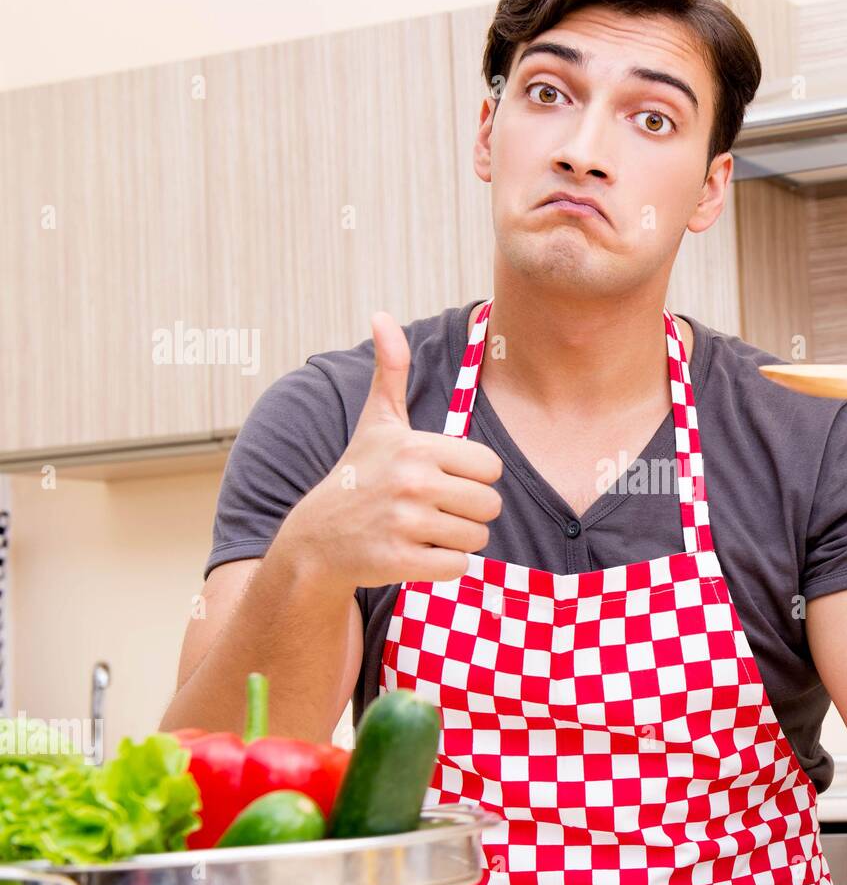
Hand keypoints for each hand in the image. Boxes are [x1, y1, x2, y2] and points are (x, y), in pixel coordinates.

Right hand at [276, 311, 503, 590]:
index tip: (444, 479)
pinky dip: (444, 566)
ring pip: (477, 539)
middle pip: (490, 506)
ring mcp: (405, 524)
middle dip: (469, 513)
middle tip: (434, 510)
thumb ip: (389, 372)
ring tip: (423, 531)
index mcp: (416, 447)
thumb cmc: (358, 476)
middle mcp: (412, 482)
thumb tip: (381, 316)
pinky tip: (416, 553)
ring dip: (457, 540)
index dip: (473, 478)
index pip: (491, 468)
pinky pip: (458, 568)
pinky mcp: (400, 562)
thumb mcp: (376, 423)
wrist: (316, 539)